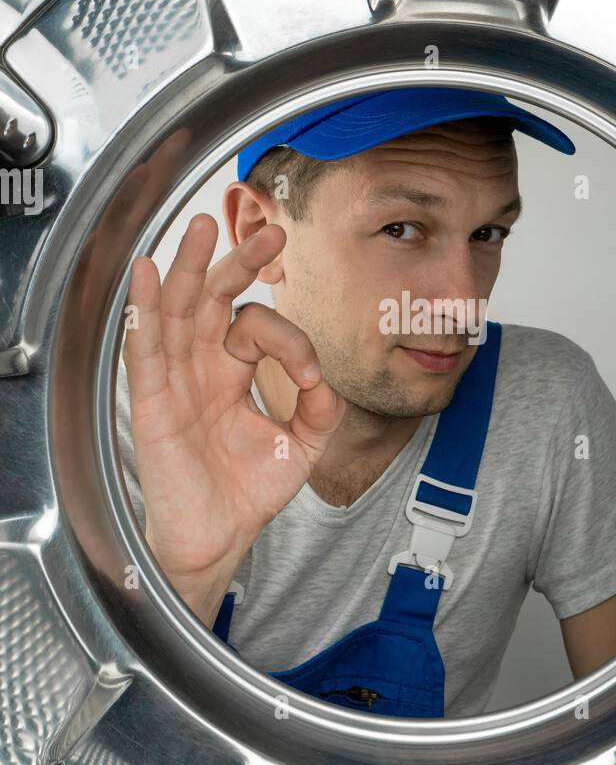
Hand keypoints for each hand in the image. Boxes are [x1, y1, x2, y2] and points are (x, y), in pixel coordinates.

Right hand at [122, 213, 344, 624]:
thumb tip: (323, 376)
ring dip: (189, 267)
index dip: (289, 339)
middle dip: (237, 261)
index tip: (310, 374)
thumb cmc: (249, 492)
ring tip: (201, 226)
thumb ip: (320, 407)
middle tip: (269, 230)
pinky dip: (145, 310)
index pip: (257, 326)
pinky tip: (149, 275)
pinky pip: (144, 348)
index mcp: (232, 371)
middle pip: (212, 299)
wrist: (220, 538)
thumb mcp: (302, 444)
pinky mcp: (152, 402)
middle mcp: (201, 367)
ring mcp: (175, 381)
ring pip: (178, 311)